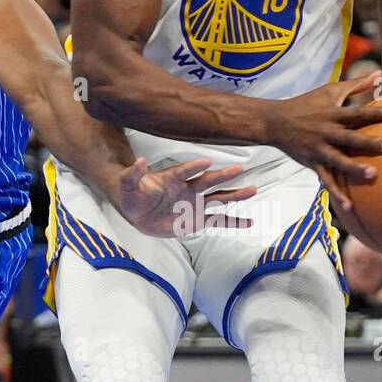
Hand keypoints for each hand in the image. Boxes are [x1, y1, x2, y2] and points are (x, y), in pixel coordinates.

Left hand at [117, 157, 256, 237]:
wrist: (138, 214)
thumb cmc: (134, 195)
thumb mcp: (128, 185)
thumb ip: (133, 174)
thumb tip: (139, 161)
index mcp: (172, 178)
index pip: (185, 171)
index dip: (194, 167)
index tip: (206, 162)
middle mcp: (188, 188)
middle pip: (208, 180)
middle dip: (222, 175)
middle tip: (239, 168)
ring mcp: (195, 203)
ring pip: (219, 198)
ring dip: (235, 194)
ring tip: (253, 190)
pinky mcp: (198, 219)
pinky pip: (219, 220)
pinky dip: (234, 221)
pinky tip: (250, 220)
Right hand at [265, 71, 381, 211]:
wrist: (274, 122)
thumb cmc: (307, 104)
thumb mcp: (329, 91)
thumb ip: (357, 85)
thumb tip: (380, 73)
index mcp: (332, 114)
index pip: (357, 112)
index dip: (375, 112)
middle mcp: (326, 132)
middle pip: (349, 137)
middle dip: (368, 142)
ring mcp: (318, 149)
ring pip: (337, 161)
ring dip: (354, 169)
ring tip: (372, 175)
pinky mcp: (312, 163)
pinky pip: (326, 180)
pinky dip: (336, 193)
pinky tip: (350, 207)